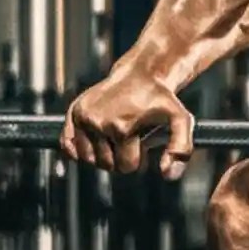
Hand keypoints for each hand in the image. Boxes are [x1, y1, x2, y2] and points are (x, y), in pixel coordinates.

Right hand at [60, 74, 194, 179]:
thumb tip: (166, 174)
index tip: (143, 142)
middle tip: (131, 137)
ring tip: (117, 135)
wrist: (143, 75)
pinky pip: (67, 145)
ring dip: (103, 154)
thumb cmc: (162, 100)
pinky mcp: (74, 112)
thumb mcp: (181, 121)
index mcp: (122, 128)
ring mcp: (84, 117)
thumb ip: (180, 149)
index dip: (137, 159)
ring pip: (88, 159)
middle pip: (106, 165)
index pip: (126, 167)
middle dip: (120, 157)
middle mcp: (99, 122)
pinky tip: (96, 140)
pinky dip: (78, 149)